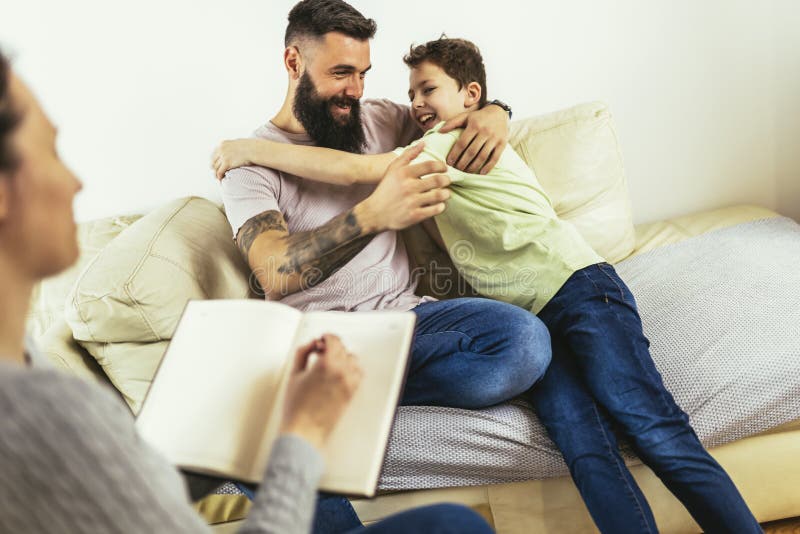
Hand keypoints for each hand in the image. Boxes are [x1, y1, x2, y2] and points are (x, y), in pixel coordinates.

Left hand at [211, 139, 260, 179]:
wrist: (254, 149)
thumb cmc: (250, 147)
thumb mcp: (238, 144)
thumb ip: (233, 148)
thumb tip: (234, 153)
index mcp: (223, 144)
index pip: (214, 154)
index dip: (214, 161)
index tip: (215, 166)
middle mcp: (221, 149)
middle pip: (213, 161)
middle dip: (214, 168)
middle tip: (216, 173)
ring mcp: (223, 156)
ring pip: (215, 167)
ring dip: (216, 173)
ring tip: (218, 178)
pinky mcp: (227, 163)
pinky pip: (219, 172)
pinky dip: (219, 176)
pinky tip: (221, 179)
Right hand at [280, 334, 362, 448]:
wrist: (305, 431)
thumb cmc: (296, 407)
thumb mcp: (294, 374)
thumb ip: (303, 353)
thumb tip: (312, 344)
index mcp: (326, 364)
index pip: (334, 340)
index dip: (326, 337)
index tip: (321, 340)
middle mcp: (341, 371)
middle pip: (343, 349)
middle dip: (332, 347)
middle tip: (320, 352)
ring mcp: (349, 383)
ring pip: (352, 360)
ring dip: (343, 357)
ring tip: (329, 363)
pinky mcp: (352, 393)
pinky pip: (358, 374)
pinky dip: (351, 369)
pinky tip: (339, 373)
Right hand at [357, 143, 450, 232]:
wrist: (373, 213)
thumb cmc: (386, 189)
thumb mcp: (393, 168)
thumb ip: (408, 154)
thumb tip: (424, 143)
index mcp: (404, 173)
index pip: (429, 165)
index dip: (441, 166)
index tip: (444, 169)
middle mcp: (408, 187)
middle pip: (437, 180)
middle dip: (446, 180)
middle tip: (447, 181)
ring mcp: (411, 202)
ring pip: (438, 196)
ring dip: (446, 194)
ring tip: (446, 193)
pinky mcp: (414, 216)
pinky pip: (435, 210)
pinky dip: (440, 207)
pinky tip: (439, 205)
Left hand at [440, 104, 509, 174]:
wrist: (499, 112)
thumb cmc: (479, 116)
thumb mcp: (465, 117)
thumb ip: (452, 123)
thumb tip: (439, 131)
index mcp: (474, 125)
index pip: (462, 143)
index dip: (454, 155)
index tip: (448, 163)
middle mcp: (485, 131)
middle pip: (471, 152)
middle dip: (462, 163)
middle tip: (456, 170)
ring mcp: (494, 138)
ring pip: (482, 156)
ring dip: (473, 167)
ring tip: (466, 173)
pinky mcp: (502, 143)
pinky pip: (495, 158)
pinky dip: (488, 167)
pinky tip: (481, 173)